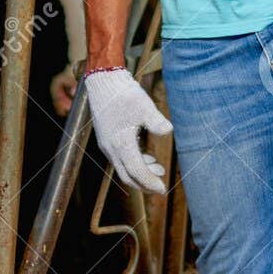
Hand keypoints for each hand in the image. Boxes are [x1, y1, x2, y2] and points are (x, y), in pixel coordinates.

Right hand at [82, 68, 170, 192]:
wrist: (104, 83)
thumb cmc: (124, 94)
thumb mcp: (144, 106)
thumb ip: (156, 121)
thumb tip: (168, 131)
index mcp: (121, 144)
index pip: (136, 171)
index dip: (150, 182)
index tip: (163, 189)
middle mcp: (111, 148)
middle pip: (127, 176)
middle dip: (145, 184)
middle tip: (160, 188)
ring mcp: (107, 145)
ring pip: (123, 168)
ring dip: (140, 174)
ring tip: (159, 170)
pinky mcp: (106, 139)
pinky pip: (119, 159)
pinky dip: (133, 163)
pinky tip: (147, 158)